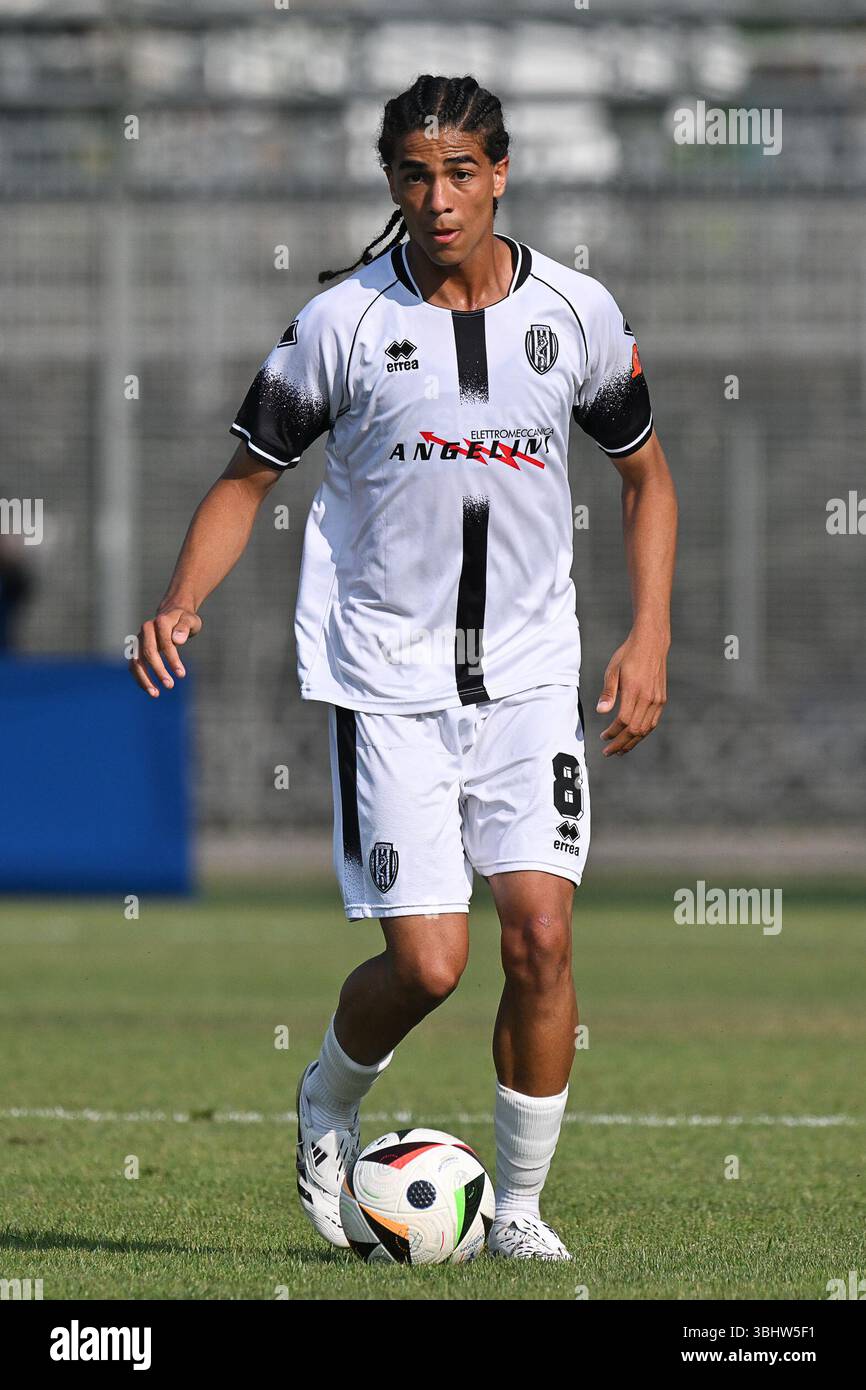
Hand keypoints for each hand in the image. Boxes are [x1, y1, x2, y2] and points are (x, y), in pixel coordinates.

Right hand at [129, 604, 201, 697]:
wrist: (172, 613)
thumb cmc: (184, 619)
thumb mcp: (190, 620)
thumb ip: (185, 628)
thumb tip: (177, 640)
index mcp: (161, 621)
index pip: (165, 642)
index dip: (172, 659)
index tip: (181, 675)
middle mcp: (147, 629)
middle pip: (148, 652)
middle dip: (158, 671)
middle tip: (170, 686)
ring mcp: (139, 638)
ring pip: (136, 661)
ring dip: (144, 678)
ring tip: (155, 694)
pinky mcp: (136, 648)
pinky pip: (134, 665)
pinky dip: (140, 678)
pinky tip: (151, 690)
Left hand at [596, 628, 667, 755]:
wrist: (651, 643)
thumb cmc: (628, 655)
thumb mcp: (613, 671)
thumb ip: (608, 693)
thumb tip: (601, 712)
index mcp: (635, 691)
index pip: (623, 721)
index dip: (613, 733)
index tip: (603, 737)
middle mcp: (649, 698)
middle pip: (635, 730)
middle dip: (621, 744)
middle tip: (608, 752)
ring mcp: (657, 700)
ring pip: (645, 729)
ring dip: (632, 742)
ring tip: (620, 750)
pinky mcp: (661, 699)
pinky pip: (653, 722)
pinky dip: (643, 733)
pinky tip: (634, 737)